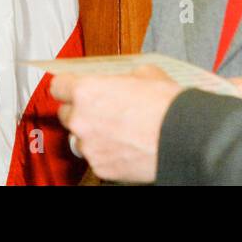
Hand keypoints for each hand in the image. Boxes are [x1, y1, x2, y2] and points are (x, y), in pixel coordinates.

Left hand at [52, 65, 181, 183]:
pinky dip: (107, 152)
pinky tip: (126, 145)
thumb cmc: (166, 104)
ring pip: (80, 138)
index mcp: (87, 91)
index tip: (73, 88)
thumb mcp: (146, 73)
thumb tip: (123, 80)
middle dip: (81, 111)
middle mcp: (81, 120)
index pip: (58, 86)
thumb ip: (123, 76)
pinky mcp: (101, 168)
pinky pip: (96, 157)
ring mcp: (89, 147)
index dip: (68, 86)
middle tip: (103, 109)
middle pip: (66, 113)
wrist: (183, 137)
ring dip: (93, 133)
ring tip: (119, 129)